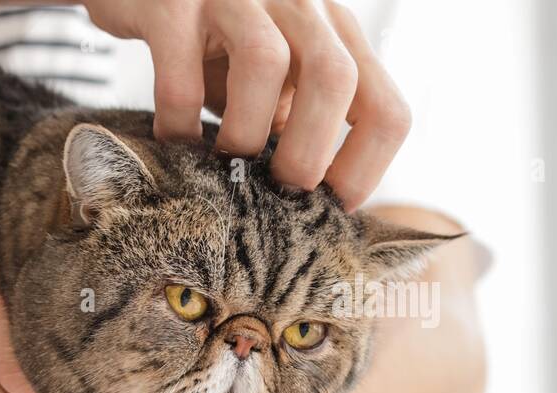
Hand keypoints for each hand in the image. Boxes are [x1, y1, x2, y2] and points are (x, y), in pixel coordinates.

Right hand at [82, 0, 410, 208]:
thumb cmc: (209, 41)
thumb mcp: (268, 74)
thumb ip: (293, 117)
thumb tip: (306, 193)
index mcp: (331, 31)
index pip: (384, 106)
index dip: (366, 168)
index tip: (329, 207)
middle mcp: (294, 4)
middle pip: (334, 79)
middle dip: (307, 155)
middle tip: (275, 195)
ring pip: (264, 62)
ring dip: (244, 133)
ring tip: (222, 163)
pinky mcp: (172, 4)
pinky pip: (182, 74)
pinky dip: (179, 122)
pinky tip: (174, 140)